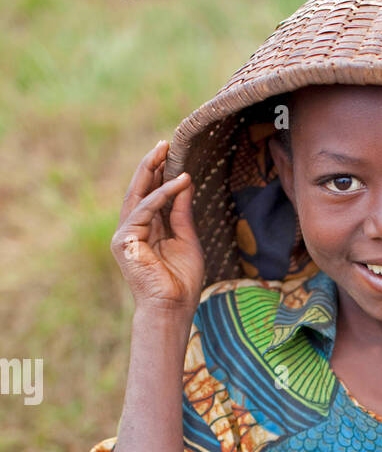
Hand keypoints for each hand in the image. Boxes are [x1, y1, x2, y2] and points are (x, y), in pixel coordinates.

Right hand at [110, 140, 204, 318]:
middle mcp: (132, 229)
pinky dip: (162, 194)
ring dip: (152, 171)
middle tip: (163, 143)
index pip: (150, 196)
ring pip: (138, 195)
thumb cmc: (181, 281)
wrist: (173, 308)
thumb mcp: (187, 239)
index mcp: (146, 230)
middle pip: (139, 190)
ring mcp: (125, 234)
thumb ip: (182, 212)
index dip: (159, 174)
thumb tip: (185, 182)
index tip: (171, 154)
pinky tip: (179, 182)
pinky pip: (145, 210)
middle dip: (150, 165)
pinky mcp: (125, 240)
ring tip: (166, 152)